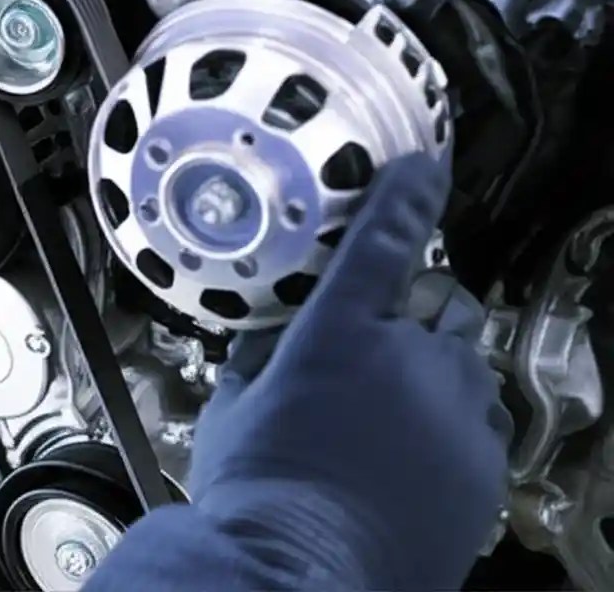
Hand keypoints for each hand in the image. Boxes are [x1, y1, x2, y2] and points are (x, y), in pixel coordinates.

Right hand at [186, 153, 509, 588]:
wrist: (300, 576)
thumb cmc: (256, 491)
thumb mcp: (231, 409)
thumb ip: (257, 357)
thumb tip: (270, 336)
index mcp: (342, 333)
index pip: (385, 240)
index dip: (405, 193)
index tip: (422, 165)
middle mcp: (413, 360)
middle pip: (439, 304)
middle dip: (414, 316)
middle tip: (375, 354)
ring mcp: (460, 412)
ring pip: (465, 362)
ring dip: (435, 373)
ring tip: (389, 418)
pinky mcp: (485, 463)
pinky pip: (481, 421)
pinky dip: (451, 425)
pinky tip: (406, 460)